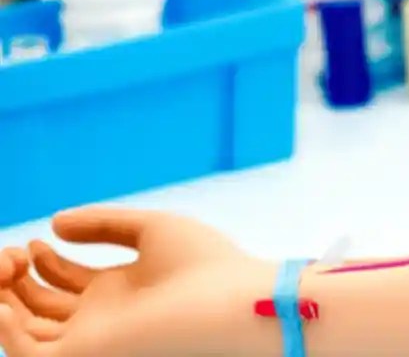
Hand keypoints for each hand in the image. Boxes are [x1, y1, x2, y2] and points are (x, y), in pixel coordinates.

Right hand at [0, 207, 268, 356]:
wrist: (228, 301)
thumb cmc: (205, 265)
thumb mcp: (150, 231)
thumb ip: (103, 224)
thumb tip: (52, 223)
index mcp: (117, 293)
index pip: (60, 282)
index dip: (39, 261)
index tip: (34, 241)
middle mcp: (99, 321)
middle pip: (36, 305)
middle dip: (14, 277)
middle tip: (13, 254)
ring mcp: (90, 340)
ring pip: (23, 328)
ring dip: (3, 298)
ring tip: (8, 266)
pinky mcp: (83, 356)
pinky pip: (25, 355)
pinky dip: (5, 331)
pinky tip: (4, 304)